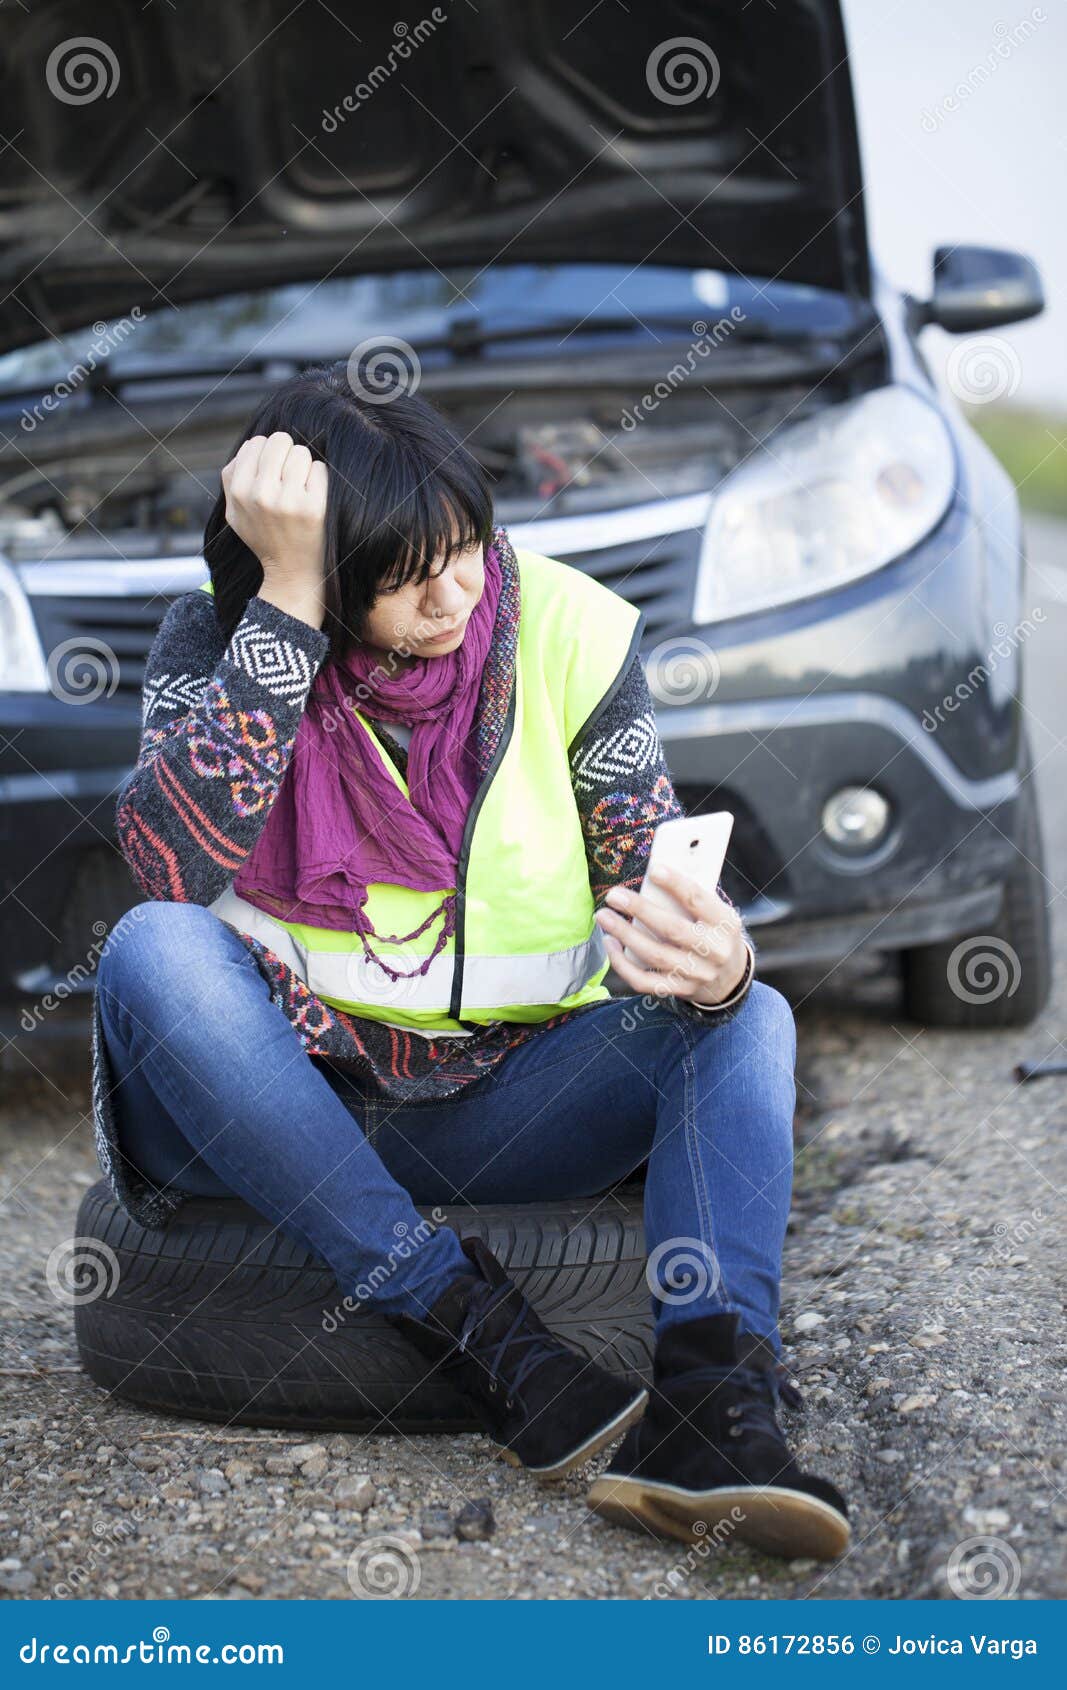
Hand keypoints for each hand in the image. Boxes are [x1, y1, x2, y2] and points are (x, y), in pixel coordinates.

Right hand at [220, 432, 327, 627]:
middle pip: (280, 441)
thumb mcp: (236, 513)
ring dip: (304, 467)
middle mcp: (261, 495)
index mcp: (239, 491)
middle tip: (290, 477)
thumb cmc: (265, 536)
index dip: (268, 454)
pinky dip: (319, 479)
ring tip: (301, 489)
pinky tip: (313, 497)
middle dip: (287, 455)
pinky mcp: (314, 507)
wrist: (291, 572)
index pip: (257, 442)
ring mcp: (288, 501)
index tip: (273, 473)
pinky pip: (320, 469)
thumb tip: (251, 445)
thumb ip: (232, 478)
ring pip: (301, 453)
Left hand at [595, 865, 748, 1004]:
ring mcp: (696, 974)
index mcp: (725, 925)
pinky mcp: (678, 990)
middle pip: (672, 929)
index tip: (654, 870)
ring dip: (624, 934)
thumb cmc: (714, 934)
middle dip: (640, 909)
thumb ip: (690, 898)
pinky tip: (610, 943)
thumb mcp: (715, 914)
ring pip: (654, 954)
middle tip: (614, 895)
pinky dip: (622, 963)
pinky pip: (643, 980)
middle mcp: (713, 952)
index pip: (699, 901)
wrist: (730, 978)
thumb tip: (654, 876)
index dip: (676, 884)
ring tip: (604, 916)